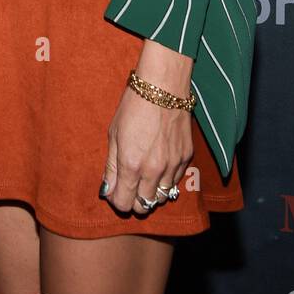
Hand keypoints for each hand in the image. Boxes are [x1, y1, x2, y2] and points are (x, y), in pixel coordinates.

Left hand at [101, 83, 193, 216]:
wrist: (163, 87)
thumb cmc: (133, 106)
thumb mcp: (114, 135)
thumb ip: (111, 166)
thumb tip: (107, 190)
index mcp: (131, 165)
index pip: (123, 203)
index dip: (116, 200)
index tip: (114, 190)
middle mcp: (153, 171)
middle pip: (143, 206)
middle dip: (133, 200)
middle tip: (128, 186)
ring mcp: (172, 166)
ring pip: (161, 198)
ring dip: (151, 193)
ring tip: (144, 177)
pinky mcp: (186, 158)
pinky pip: (175, 182)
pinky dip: (166, 180)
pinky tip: (159, 166)